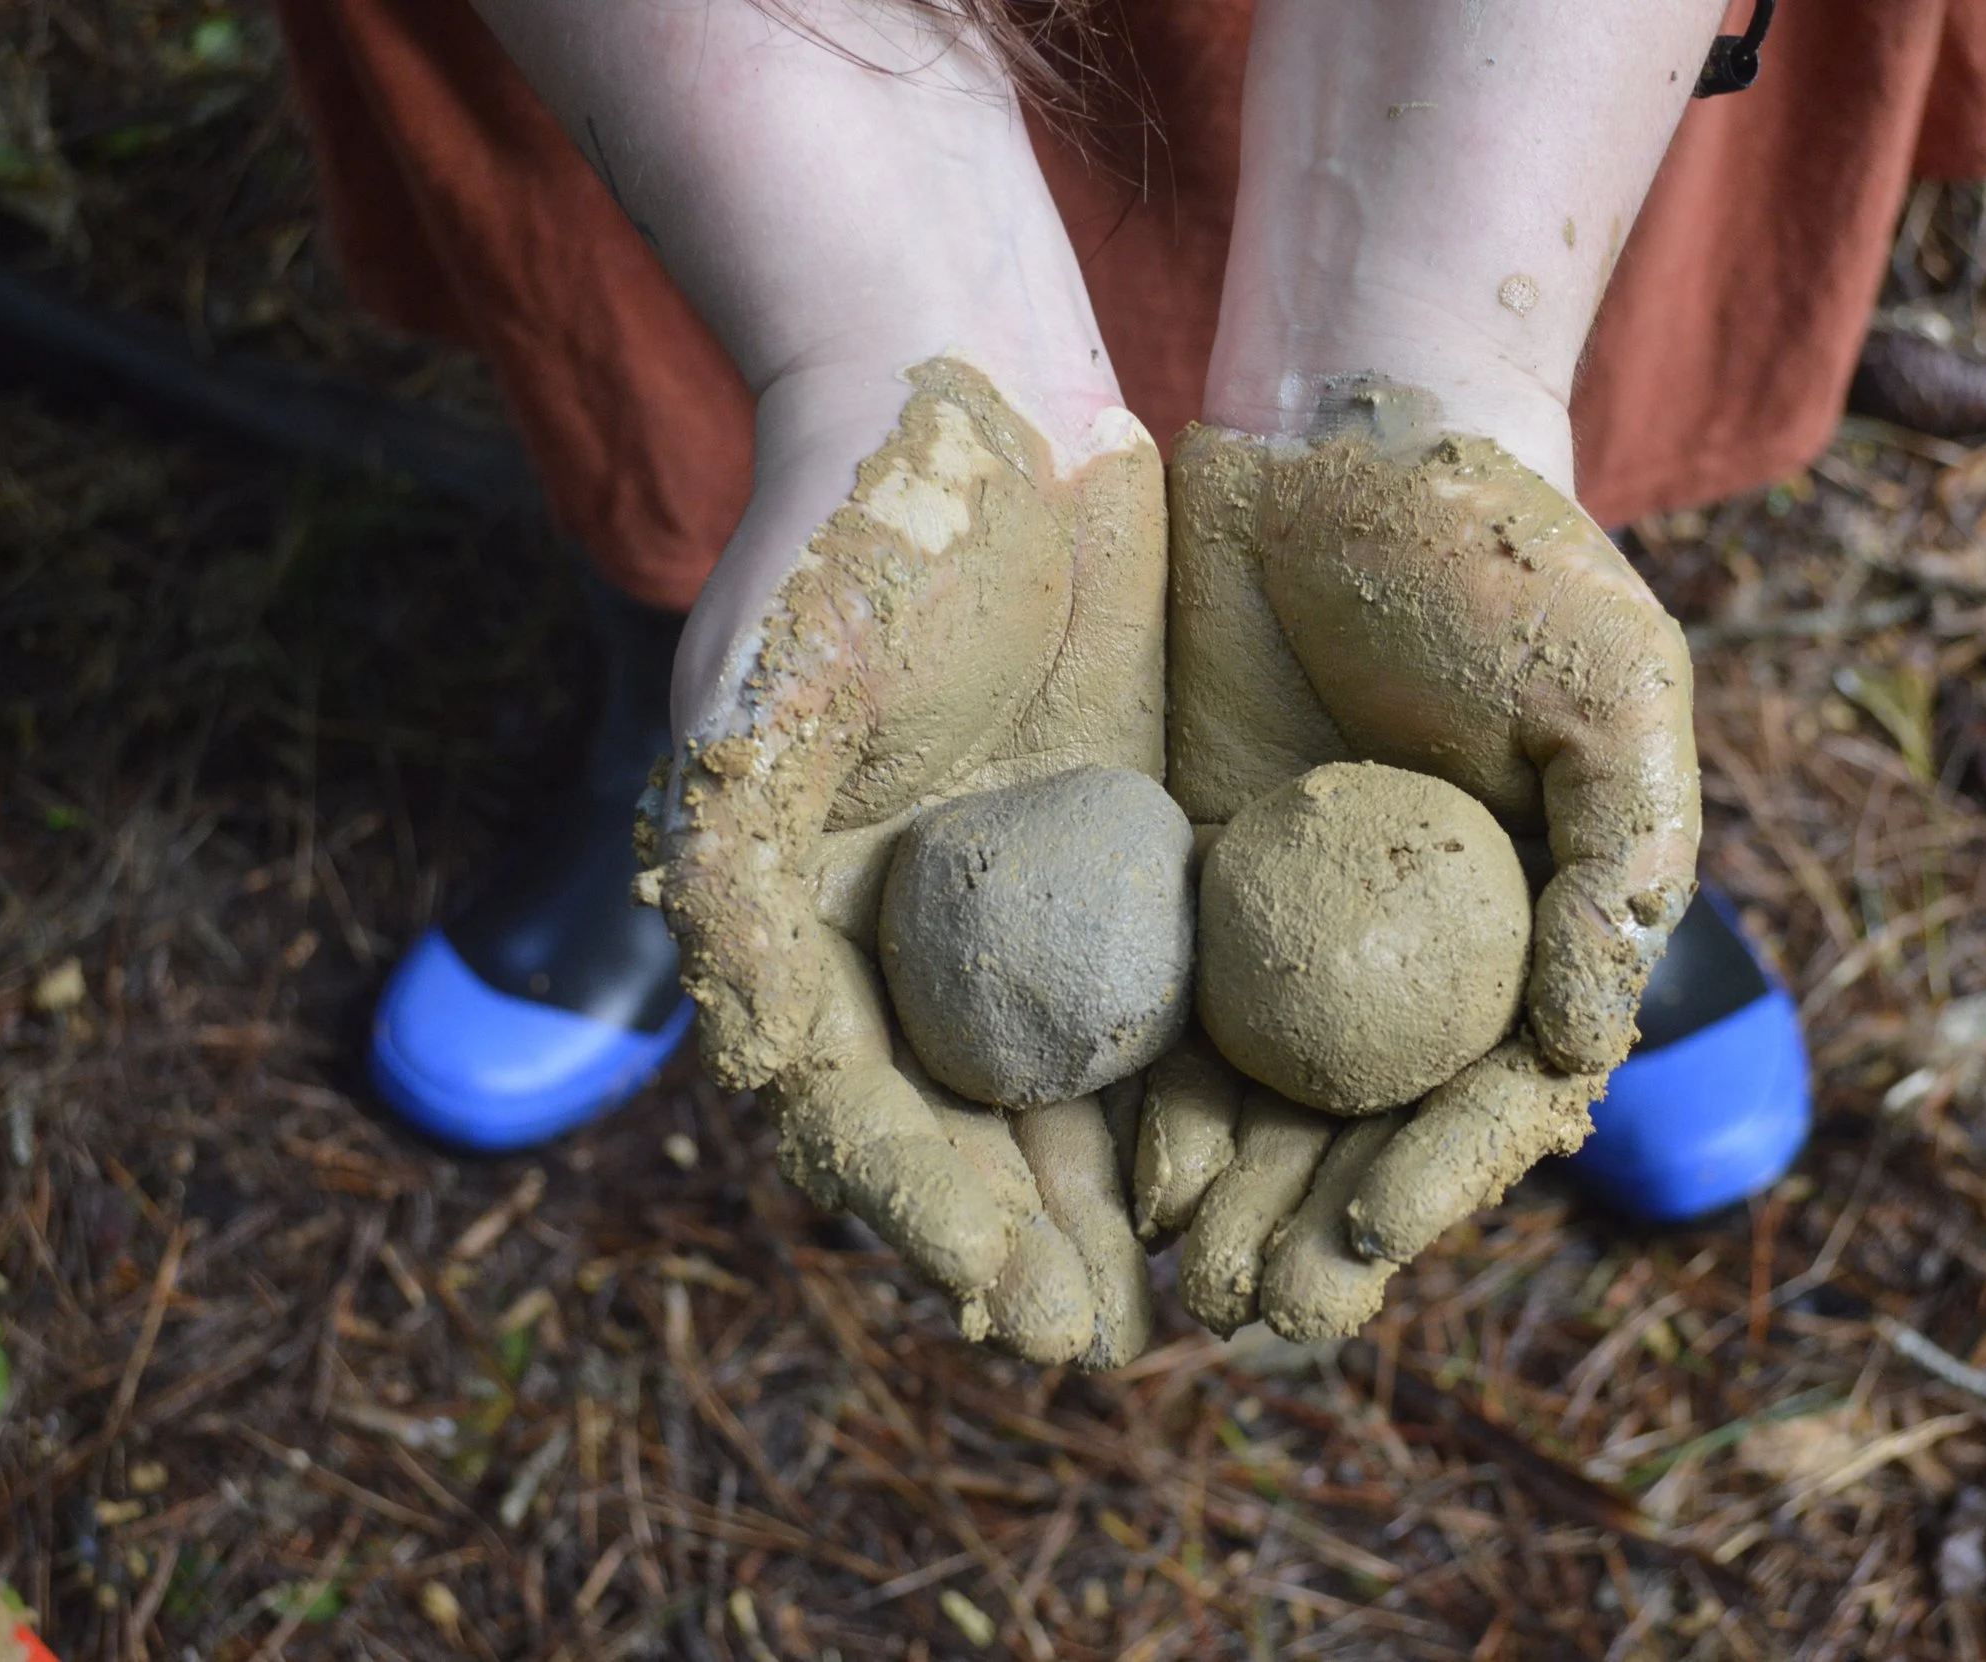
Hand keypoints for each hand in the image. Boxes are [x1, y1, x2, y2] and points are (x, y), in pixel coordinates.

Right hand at [644, 359, 1164, 1367]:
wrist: (967, 390)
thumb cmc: (851, 531)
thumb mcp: (769, 690)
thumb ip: (733, 867)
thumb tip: (748, 1057)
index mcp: (794, 930)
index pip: (855, 1117)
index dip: (927, 1220)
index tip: (1015, 1307)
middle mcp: (900, 941)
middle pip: (964, 1135)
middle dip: (1035, 1248)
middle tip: (1120, 1340)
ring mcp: (1013, 904)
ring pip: (1065, 1089)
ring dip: (1120, 1199)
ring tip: (1200, 1290)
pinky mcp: (1113, 857)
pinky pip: (1154, 995)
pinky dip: (1189, 1081)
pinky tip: (1252, 1150)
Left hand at [1139, 385, 1699, 1339]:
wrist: (1337, 442)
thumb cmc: (1499, 555)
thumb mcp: (1607, 685)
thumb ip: (1617, 862)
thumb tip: (1581, 1040)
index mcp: (1524, 931)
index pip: (1489, 1094)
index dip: (1435, 1180)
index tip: (1366, 1247)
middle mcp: (1412, 953)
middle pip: (1366, 1128)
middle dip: (1313, 1233)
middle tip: (1248, 1307)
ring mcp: (1295, 927)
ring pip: (1265, 1099)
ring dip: (1228, 1198)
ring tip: (1178, 1274)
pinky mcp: (1192, 882)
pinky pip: (1171, 1012)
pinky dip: (1152, 1093)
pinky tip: (1117, 1162)